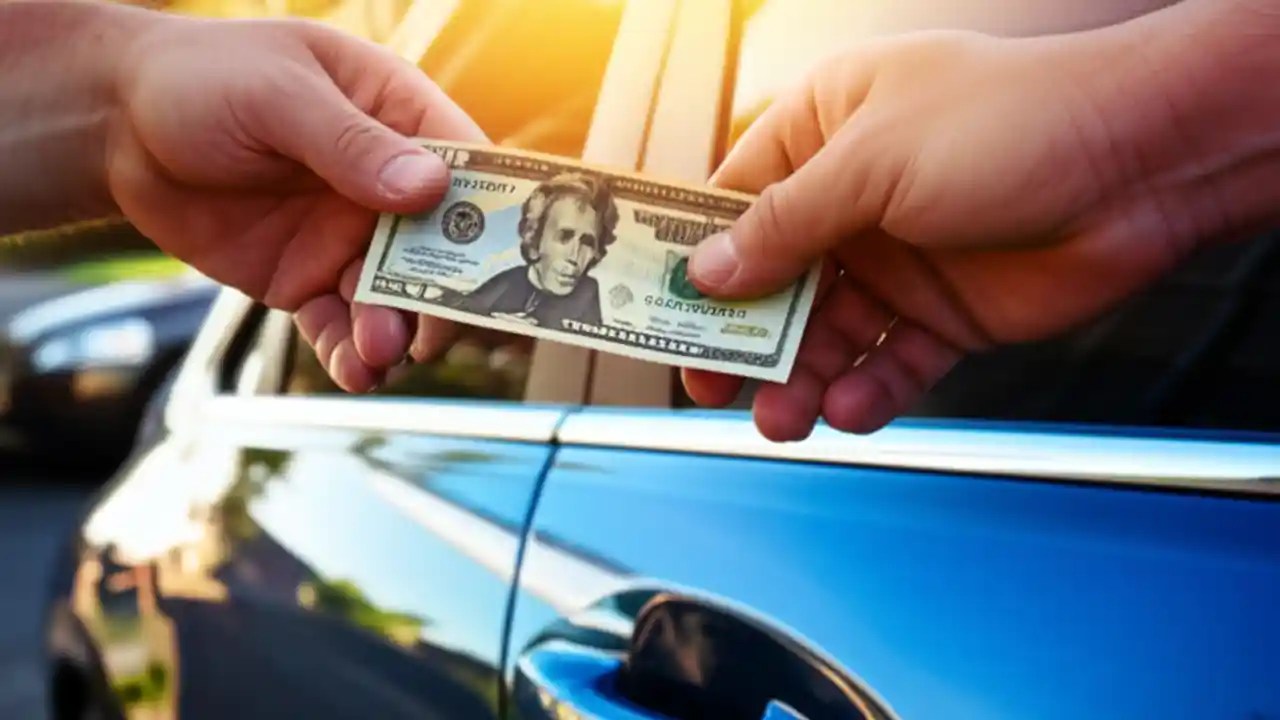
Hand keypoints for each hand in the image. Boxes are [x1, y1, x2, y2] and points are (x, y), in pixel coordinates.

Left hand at [108, 14, 480, 390]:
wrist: (118, 128)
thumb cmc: (202, 80)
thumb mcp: (278, 95)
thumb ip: (349, 143)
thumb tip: (429, 190)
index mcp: (399, 117)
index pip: (469, 168)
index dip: (495, 215)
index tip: (507, 263)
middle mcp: (386, 184)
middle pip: (445, 249)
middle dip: (448, 295)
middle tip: (433, 330)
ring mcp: (349, 237)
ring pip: (397, 297)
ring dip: (398, 330)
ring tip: (377, 353)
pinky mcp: (308, 279)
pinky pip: (341, 325)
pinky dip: (351, 353)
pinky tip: (355, 371)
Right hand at [681, 11, 1265, 440]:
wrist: (1145, 163)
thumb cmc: (1012, 122)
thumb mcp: (873, 161)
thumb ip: (787, 223)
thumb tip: (708, 270)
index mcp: (824, 132)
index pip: (733, 201)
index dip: (692, 257)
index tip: (654, 308)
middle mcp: (854, 199)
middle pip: (772, 282)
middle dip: (742, 339)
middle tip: (712, 386)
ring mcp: (899, 260)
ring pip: (825, 334)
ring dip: (800, 379)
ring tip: (783, 418)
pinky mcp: (944, 314)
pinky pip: (889, 362)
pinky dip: (869, 390)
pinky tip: (856, 408)